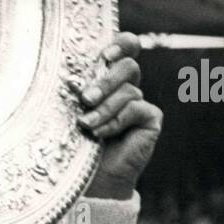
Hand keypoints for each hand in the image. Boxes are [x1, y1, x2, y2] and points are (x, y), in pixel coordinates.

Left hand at [75, 32, 162, 198]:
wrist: (91, 178)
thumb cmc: (75, 142)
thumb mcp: (71, 110)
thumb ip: (78, 91)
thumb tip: (72, 79)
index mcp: (107, 76)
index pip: (125, 47)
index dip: (121, 45)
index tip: (105, 56)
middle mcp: (126, 86)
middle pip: (128, 66)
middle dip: (105, 81)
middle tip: (86, 98)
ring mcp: (140, 102)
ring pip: (128, 90)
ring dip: (104, 108)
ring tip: (86, 125)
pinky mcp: (151, 118)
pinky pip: (136, 108)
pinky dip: (116, 121)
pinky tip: (101, 134)